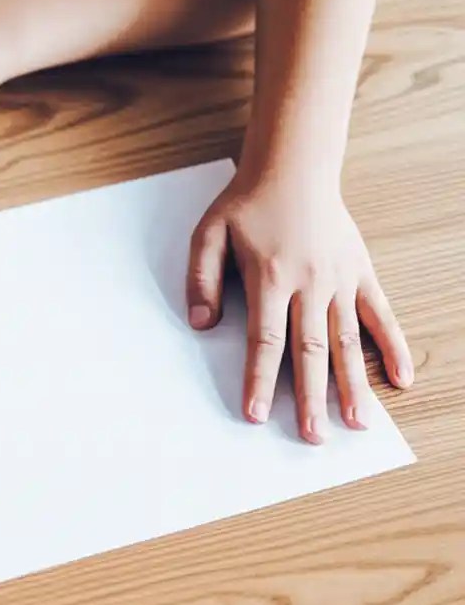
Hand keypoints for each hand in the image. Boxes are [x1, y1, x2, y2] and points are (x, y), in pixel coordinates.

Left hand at [187, 165, 413, 443]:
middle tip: (311, 437)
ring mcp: (340, 280)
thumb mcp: (209, 234)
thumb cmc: (248, 202)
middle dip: (310, 397)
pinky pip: (381, 315)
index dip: (260, 380)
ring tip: (356, 423)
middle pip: (311, 351)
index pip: (265, 341)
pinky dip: (393, 347)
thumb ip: (202, 280)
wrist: (293, 166)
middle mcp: (310, 284)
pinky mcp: (361, 272)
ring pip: (348, 341)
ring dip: (352, 384)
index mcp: (271, 277)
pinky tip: (402, 379)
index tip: (256, 415)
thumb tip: (202, 325)